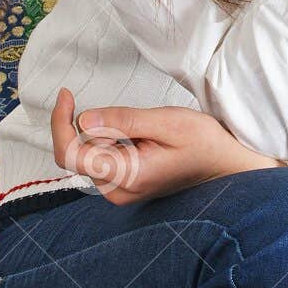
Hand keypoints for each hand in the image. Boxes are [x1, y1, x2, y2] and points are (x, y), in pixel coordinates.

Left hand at [51, 86, 285, 205]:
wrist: (227, 166)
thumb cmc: (204, 144)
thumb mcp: (166, 122)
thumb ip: (123, 121)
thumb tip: (84, 119)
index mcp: (127, 175)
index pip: (71, 154)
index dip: (60, 123)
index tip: (67, 96)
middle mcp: (118, 190)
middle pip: (76, 154)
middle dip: (83, 126)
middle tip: (104, 105)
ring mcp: (121, 191)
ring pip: (89, 156)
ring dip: (100, 133)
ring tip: (138, 127)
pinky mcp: (125, 186)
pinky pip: (102, 160)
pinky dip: (108, 141)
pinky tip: (135, 136)